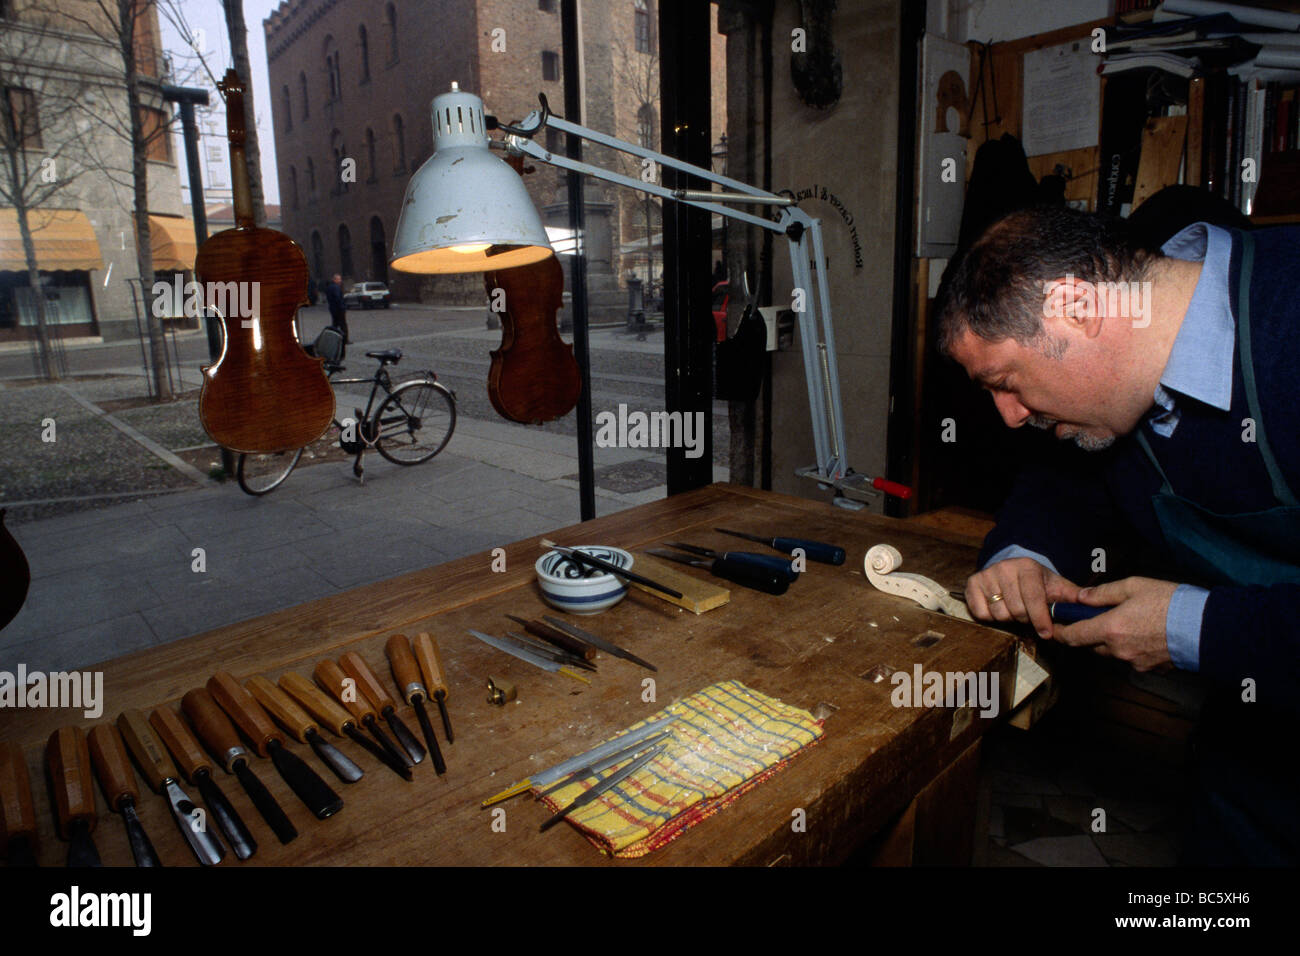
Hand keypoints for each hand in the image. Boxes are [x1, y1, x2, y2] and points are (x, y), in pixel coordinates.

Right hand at [965, 557, 1082, 637]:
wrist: (1010, 569)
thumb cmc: (1036, 582)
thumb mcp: (1055, 586)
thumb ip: (1073, 597)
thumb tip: (1092, 605)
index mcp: (1027, 567)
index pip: (1033, 598)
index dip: (1040, 619)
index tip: (1046, 633)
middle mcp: (1004, 567)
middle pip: (1015, 610)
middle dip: (1025, 618)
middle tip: (1029, 615)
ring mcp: (986, 575)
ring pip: (998, 613)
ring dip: (1009, 618)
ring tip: (1014, 610)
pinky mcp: (971, 584)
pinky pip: (981, 613)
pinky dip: (991, 617)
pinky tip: (999, 608)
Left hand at [1053, 576, 1176, 671]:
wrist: (1205, 628)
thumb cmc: (1171, 603)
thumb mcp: (1133, 586)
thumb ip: (1103, 593)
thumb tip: (1081, 597)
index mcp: (1110, 629)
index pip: (1073, 637)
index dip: (1060, 632)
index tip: (1055, 626)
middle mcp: (1118, 650)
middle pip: (1091, 646)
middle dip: (1088, 633)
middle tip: (1096, 618)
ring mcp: (1134, 662)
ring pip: (1111, 653)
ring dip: (1110, 641)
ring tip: (1126, 623)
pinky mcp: (1150, 669)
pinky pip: (1130, 659)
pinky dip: (1130, 648)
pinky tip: (1143, 634)